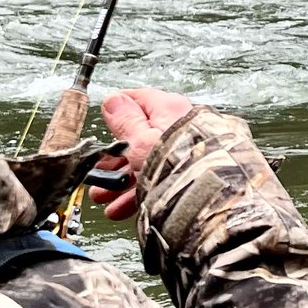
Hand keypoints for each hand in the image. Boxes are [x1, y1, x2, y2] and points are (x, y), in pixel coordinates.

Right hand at [88, 87, 192, 220]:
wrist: (209, 198)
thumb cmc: (177, 165)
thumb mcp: (140, 141)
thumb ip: (126, 122)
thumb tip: (114, 101)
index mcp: (169, 109)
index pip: (139, 99)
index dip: (116, 111)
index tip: (102, 122)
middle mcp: (180, 127)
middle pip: (140, 136)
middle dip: (115, 157)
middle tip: (98, 170)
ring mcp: (185, 152)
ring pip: (147, 162)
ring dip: (122, 179)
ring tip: (104, 195)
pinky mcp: (189, 175)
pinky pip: (159, 180)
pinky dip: (138, 193)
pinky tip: (121, 208)